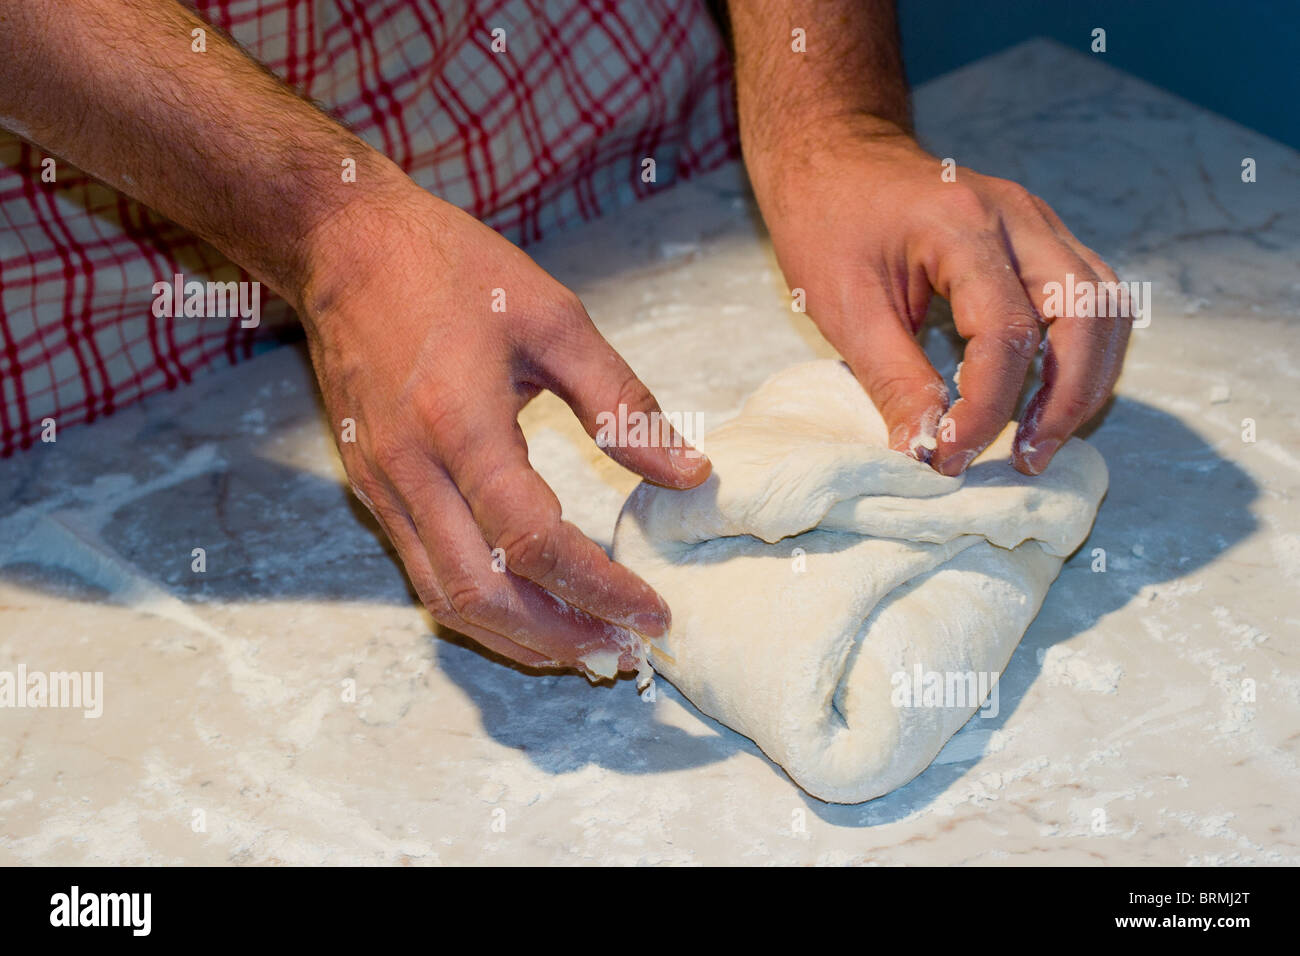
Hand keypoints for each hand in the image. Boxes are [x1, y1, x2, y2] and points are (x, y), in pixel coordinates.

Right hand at [295, 183, 709, 672]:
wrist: (344, 247)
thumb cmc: (454, 270)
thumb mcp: (557, 320)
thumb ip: (625, 404)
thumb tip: (692, 475)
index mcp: (462, 424)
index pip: (536, 542)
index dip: (601, 591)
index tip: (653, 614)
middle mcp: (412, 471)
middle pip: (483, 595)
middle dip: (558, 638)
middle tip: (621, 653)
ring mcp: (384, 486)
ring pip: (446, 599)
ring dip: (517, 637)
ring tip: (584, 648)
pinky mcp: (374, 488)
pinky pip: (425, 572)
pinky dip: (482, 606)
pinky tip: (530, 608)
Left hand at [744, 114, 1129, 475]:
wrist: (833, 156)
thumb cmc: (829, 221)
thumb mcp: (845, 308)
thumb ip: (893, 381)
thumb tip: (924, 453)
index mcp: (965, 227)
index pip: (1006, 332)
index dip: (987, 408)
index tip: (951, 457)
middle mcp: (1020, 218)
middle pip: (1089, 313)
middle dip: (1068, 399)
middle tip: (1028, 460)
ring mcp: (1039, 222)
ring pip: (1105, 305)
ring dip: (1087, 378)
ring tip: (1042, 438)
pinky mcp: (1041, 238)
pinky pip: (1090, 297)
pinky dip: (1082, 352)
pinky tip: (1046, 395)